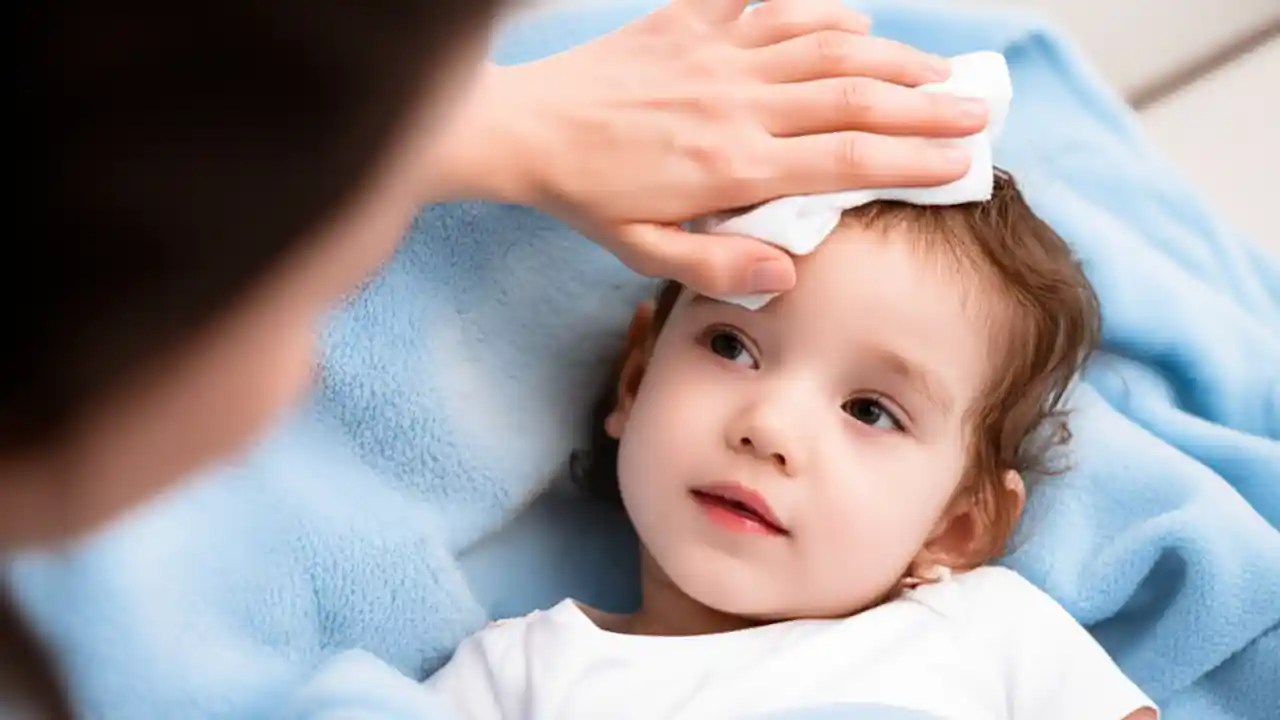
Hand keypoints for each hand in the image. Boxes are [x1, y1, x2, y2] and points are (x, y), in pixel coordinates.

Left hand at [431, 0, 987, 297]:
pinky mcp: (693, 21)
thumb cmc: (587, 196)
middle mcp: (738, 104)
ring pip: (826, 45)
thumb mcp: (645, 253)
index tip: (965, 160)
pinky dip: (818, 6)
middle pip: (855, 99)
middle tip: (981, 110)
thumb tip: (789, 271)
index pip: (846, 163)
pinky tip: (853, 19)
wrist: (526, 130)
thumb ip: (719, 265)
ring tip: (939, 70)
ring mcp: (718, 55)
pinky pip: (769, 1)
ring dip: (891, 56)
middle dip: (926, 106)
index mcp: (733, 167)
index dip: (913, 160)